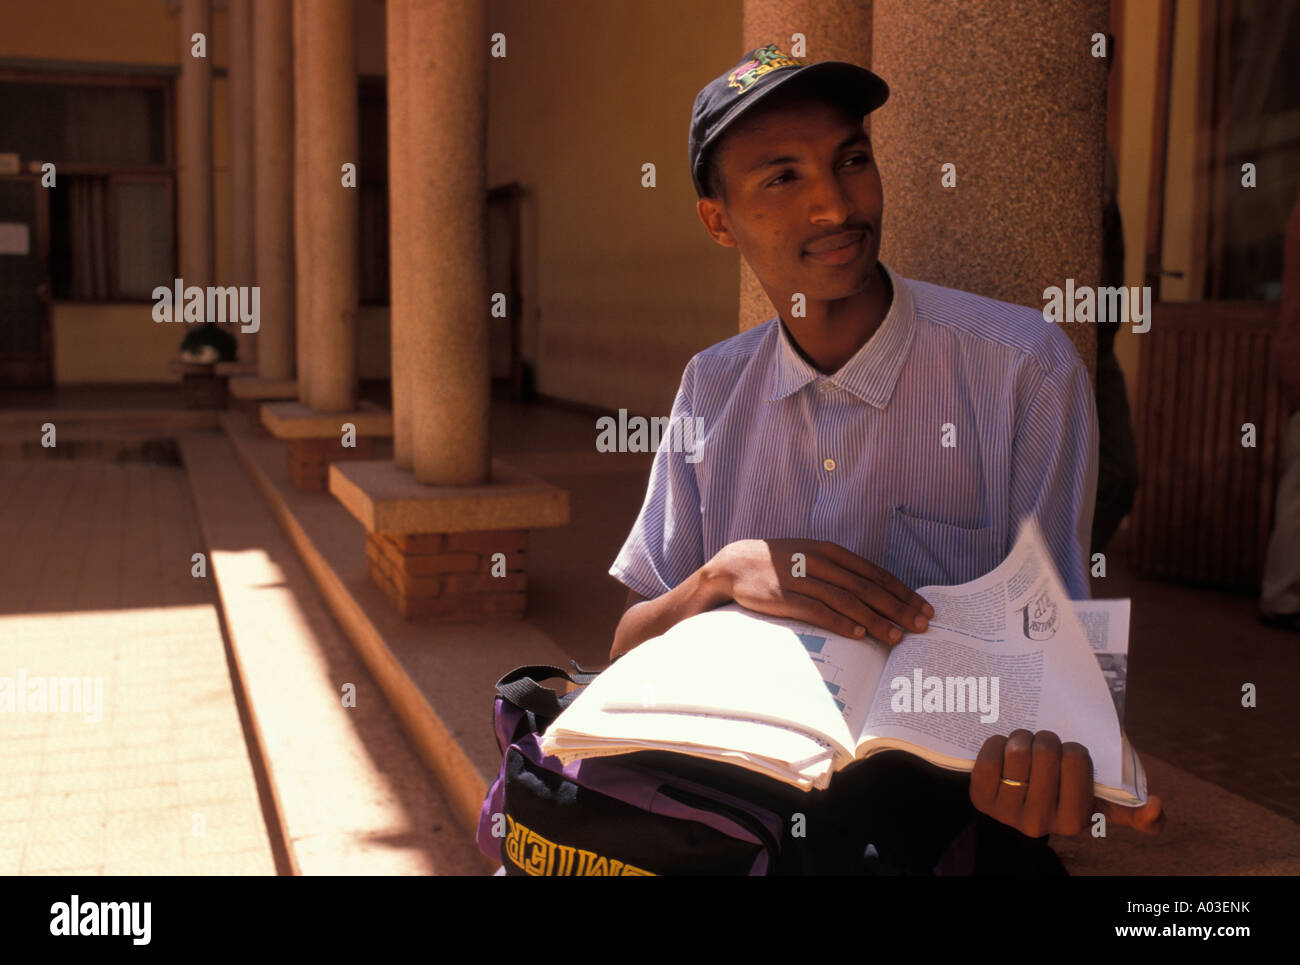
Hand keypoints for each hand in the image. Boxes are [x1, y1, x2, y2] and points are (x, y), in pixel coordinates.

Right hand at [706, 538, 932, 645]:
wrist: (735, 564)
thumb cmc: (780, 565)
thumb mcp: (812, 558)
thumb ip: (840, 572)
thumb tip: (877, 595)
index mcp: (830, 551)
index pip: (875, 572)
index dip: (902, 591)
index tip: (924, 608)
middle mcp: (819, 561)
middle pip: (867, 587)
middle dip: (898, 608)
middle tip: (922, 625)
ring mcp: (801, 578)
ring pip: (846, 600)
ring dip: (875, 619)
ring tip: (897, 636)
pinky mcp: (783, 595)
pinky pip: (817, 610)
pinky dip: (840, 621)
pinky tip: (859, 633)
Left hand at [971, 729, 1165, 837]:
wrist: (1018, 793)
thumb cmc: (1066, 789)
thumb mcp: (1103, 800)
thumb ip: (1134, 808)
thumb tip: (1157, 806)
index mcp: (1075, 820)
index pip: (1078, 760)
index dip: (1073, 748)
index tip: (1070, 753)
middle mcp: (1040, 823)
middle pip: (1045, 751)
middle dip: (1046, 738)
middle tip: (1044, 745)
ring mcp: (1008, 813)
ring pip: (1017, 751)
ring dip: (1021, 738)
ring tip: (1024, 746)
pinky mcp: (981, 799)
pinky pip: (988, 757)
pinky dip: (996, 743)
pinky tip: (1003, 749)